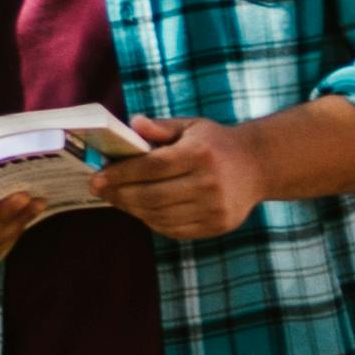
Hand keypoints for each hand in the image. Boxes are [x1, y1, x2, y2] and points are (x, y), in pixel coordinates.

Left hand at [91, 116, 274, 247]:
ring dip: (133, 209)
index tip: (97, 177)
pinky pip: (175, 229)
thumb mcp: (191, 126)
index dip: (121, 174)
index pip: (152, 167)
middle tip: (99, 190)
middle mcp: (208, 182)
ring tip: (117, 199)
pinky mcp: (217, 225)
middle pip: (152, 196)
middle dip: (120, 194)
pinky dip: (153, 221)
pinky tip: (141, 210)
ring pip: (160, 216)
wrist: (257, 166)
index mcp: (200, 153)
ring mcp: (214, 207)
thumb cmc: (216, 143)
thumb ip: (160, 127)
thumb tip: (132, 125)